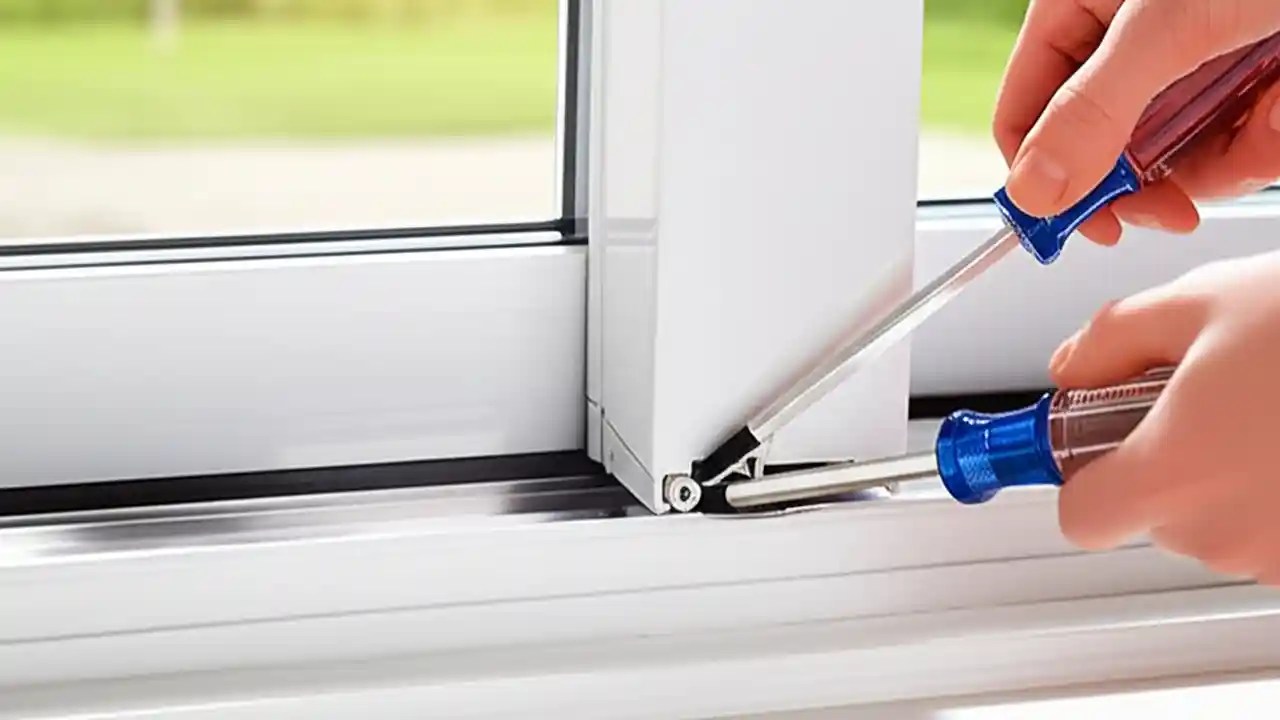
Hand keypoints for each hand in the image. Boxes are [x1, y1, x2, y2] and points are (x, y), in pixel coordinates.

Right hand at [993, 0, 1279, 244]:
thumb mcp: (1167, 26)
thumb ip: (1092, 111)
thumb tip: (1032, 190)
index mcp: (1081, 7)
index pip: (1027, 109)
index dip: (1040, 173)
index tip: (1070, 223)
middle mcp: (1129, 41)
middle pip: (1098, 145)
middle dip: (1141, 179)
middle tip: (1163, 213)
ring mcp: (1190, 64)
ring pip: (1171, 155)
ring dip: (1217, 162)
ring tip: (1264, 124)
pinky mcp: (1246, 83)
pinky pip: (1231, 144)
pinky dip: (1259, 143)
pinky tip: (1279, 113)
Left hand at [1050, 251, 1279, 582]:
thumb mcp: (1203, 301)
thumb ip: (1111, 339)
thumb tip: (1071, 366)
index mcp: (1172, 472)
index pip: (1082, 518)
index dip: (1086, 477)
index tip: (1098, 445)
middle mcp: (1226, 532)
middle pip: (1156, 518)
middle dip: (1172, 463)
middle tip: (1214, 402)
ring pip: (1224, 527)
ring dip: (1238, 479)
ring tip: (1277, 412)